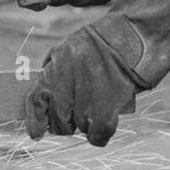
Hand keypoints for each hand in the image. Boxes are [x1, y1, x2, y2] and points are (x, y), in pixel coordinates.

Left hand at [23, 25, 142, 146]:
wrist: (134, 34)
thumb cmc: (104, 43)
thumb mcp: (70, 48)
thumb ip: (54, 71)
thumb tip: (44, 98)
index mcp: (56, 66)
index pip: (36, 100)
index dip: (35, 120)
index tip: (35, 134)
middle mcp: (68, 82)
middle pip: (58, 120)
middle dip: (65, 123)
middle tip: (76, 115)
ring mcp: (87, 97)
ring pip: (80, 128)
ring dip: (87, 123)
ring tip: (98, 105)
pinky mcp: (108, 108)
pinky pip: (97, 135)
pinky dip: (100, 134)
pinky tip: (105, 124)